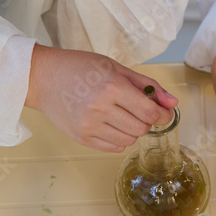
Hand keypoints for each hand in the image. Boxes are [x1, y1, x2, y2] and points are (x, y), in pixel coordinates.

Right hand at [24, 44, 176, 151]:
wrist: (43, 77)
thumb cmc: (79, 67)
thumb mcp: (116, 68)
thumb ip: (147, 85)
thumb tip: (172, 103)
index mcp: (112, 87)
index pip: (150, 113)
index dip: (163, 115)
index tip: (163, 112)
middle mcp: (101, 108)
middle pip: (142, 128)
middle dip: (146, 121)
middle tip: (137, 109)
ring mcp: (89, 125)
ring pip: (129, 140)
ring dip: (132, 130)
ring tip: (121, 115)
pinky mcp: (81, 137)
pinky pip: (113, 148)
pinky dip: (119, 139)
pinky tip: (110, 124)